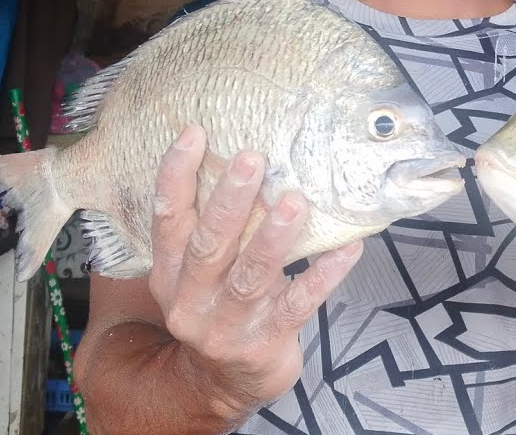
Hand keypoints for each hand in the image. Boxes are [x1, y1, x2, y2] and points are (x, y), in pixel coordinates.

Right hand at [148, 125, 362, 421]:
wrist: (226, 383)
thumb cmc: (220, 307)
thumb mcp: (199, 275)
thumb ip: (209, 230)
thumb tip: (239, 160)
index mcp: (171, 275)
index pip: (167, 221)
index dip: (176, 177)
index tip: (195, 133)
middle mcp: (192, 300)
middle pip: (209, 245)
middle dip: (229, 201)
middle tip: (253, 159)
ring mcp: (228, 325)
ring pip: (252, 276)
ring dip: (274, 237)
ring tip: (295, 201)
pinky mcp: (266, 342)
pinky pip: (300, 303)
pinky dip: (325, 274)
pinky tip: (349, 248)